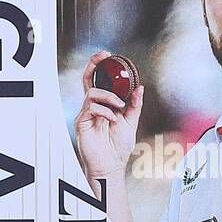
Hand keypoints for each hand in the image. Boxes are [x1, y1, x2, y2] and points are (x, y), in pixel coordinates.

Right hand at [75, 51, 143, 181]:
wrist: (111, 166)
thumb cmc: (118, 147)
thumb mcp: (130, 122)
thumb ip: (134, 105)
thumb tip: (139, 87)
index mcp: (103, 105)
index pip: (99, 80)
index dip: (101, 66)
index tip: (109, 55)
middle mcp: (92, 107)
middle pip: (87, 79)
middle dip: (94, 64)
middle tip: (104, 55)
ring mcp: (86, 114)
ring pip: (92, 93)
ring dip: (108, 96)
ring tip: (120, 106)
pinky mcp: (82, 123)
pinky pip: (91, 108)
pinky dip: (104, 110)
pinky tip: (112, 119)